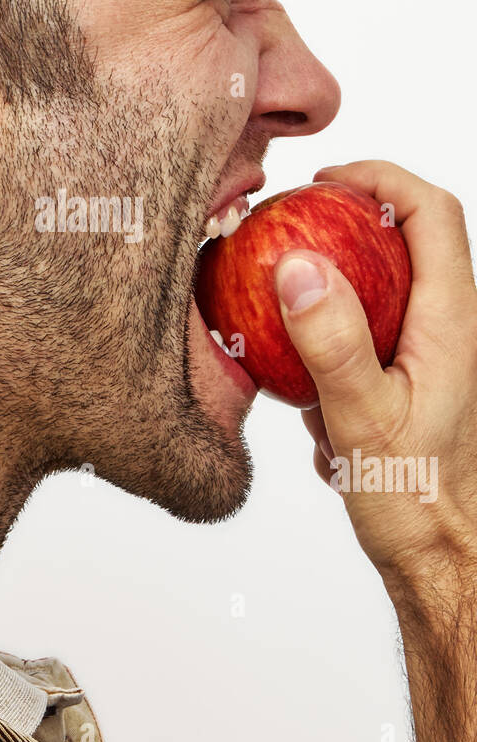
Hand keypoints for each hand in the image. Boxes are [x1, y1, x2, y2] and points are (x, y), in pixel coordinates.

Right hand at [273, 160, 476, 601]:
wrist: (445, 563)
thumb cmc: (416, 501)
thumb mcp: (363, 420)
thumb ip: (332, 341)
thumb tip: (297, 265)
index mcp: (452, 322)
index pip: (433, 213)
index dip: (382, 178)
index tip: (325, 184)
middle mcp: (451, 329)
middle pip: (411, 239)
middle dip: (350, 223)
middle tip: (291, 231)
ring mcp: (434, 357)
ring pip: (388, 289)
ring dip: (338, 289)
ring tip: (288, 320)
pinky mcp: (414, 384)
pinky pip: (372, 336)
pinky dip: (336, 340)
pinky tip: (308, 391)